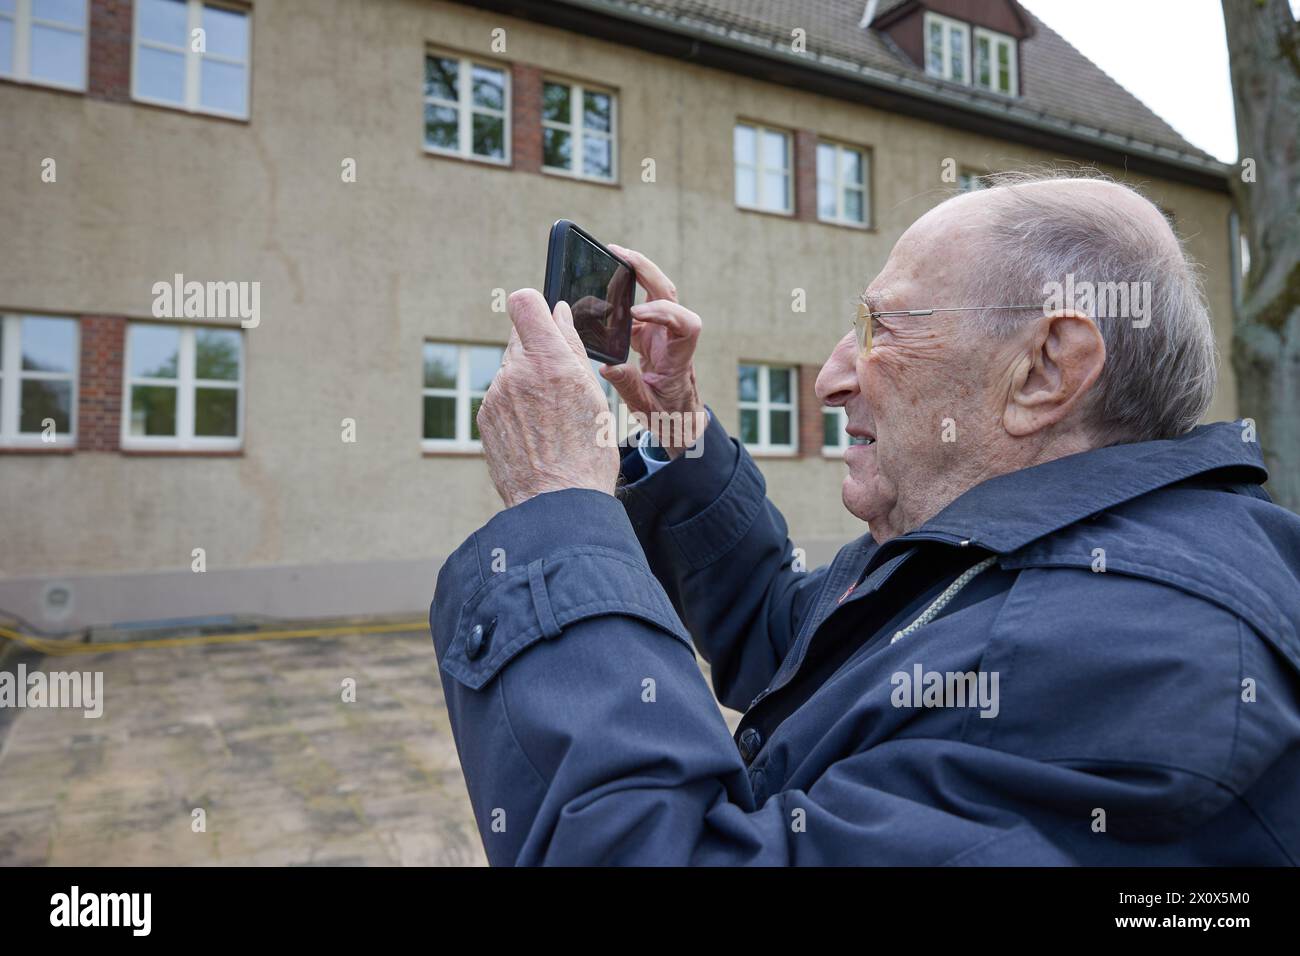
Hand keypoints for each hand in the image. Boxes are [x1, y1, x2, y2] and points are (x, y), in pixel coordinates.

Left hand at [476, 290, 619, 508]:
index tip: (546, 320)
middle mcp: (515, 373)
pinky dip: (516, 406)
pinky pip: (501, 396)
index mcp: (548, 361)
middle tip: (559, 382)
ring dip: (527, 381)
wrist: (557, 503)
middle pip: (519, 337)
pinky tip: (535, 432)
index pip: (525, 303)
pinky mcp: (485, 417)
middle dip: (537, 350)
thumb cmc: (586, 452)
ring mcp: (495, 396)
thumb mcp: (593, 394)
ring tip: (550, 418)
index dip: (536, 305)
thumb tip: (559, 313)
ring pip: (511, 370)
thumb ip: (572, 348)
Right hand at [602, 245, 705, 457]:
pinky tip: (604, 286)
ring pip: (656, 293)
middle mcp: (673, 337)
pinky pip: (639, 307)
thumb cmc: (669, 415)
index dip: (663, 312)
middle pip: (669, 293)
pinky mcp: (650, 334)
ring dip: (637, 272)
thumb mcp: (647, 407)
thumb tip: (607, 366)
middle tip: (619, 253)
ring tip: (612, 256)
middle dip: (647, 270)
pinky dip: (623, 294)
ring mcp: (662, 332)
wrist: (679, 418)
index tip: (635, 315)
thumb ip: (628, 385)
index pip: (686, 323)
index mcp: (679, 357)